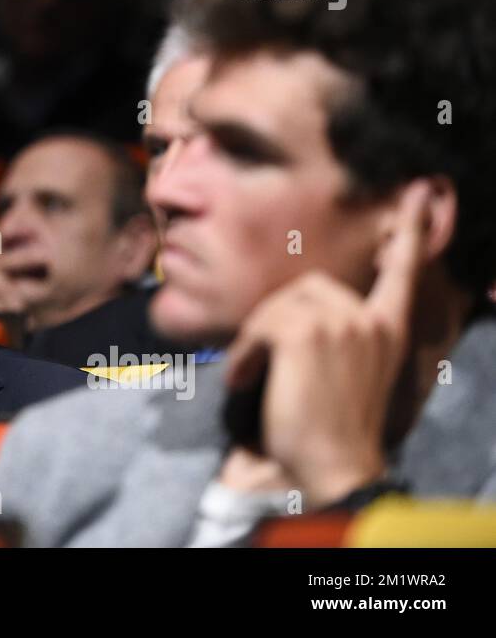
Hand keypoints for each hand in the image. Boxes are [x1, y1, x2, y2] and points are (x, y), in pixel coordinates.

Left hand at [224, 181, 430, 507]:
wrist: (328, 469)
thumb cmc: (325, 431)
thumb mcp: (346, 373)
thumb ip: (338, 336)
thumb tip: (301, 315)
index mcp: (387, 330)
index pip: (401, 272)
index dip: (410, 232)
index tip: (421, 195)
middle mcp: (371, 321)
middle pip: (307, 286)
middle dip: (278, 319)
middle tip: (264, 362)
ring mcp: (342, 323)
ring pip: (279, 305)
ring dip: (257, 339)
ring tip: (255, 376)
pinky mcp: (306, 332)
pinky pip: (260, 324)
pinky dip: (243, 352)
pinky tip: (246, 379)